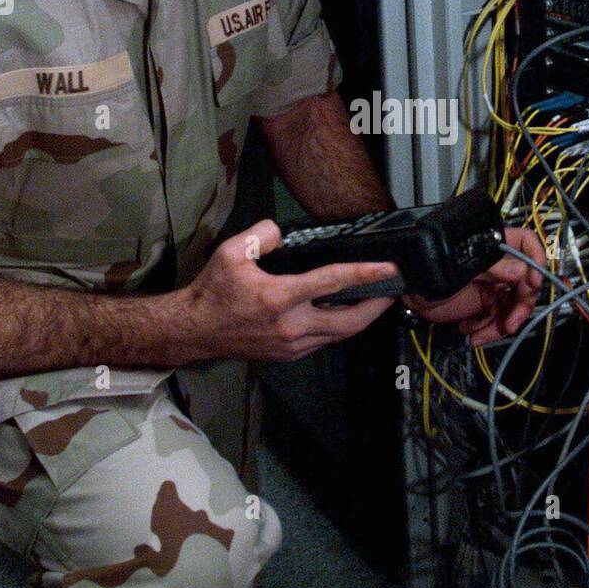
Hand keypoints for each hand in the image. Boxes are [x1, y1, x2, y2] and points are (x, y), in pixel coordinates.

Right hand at [182, 219, 400, 361]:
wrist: (194, 330)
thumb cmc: (212, 291)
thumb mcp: (231, 251)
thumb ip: (261, 234)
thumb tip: (283, 232)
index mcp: (279, 297)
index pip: (332, 282)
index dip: (365, 273)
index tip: (388, 267)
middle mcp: (291, 325)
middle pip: (350, 321)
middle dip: (377, 306)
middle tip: (394, 289)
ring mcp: (292, 345)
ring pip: (340, 335)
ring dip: (361, 318)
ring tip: (376, 300)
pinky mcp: (289, 354)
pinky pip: (324, 341)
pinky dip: (340, 327)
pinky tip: (344, 312)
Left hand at [402, 226, 545, 345]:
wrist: (410, 293)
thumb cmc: (428, 270)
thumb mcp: (459, 268)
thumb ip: (491, 267)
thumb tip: (522, 270)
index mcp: (493, 245)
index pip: (526, 242)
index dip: (536, 259)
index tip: (533, 283)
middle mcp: (498, 264)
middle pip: (527, 281)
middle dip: (521, 307)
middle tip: (511, 324)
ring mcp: (493, 284)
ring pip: (515, 305)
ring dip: (503, 325)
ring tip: (482, 335)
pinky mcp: (486, 303)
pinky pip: (499, 318)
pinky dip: (489, 330)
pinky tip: (471, 333)